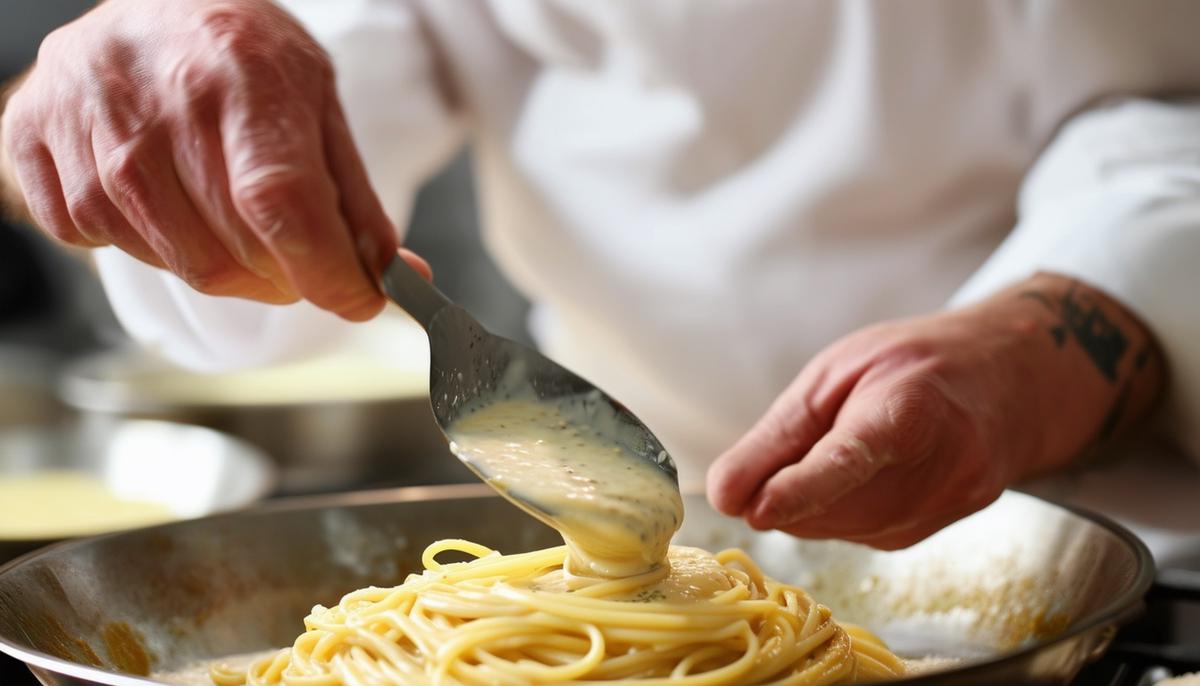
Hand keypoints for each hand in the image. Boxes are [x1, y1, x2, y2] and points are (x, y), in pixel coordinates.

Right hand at [0, 0, 426, 317]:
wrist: (153, 1)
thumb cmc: (243, 54)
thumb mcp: (319, 102)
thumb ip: (355, 198)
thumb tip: (399, 278)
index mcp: (243, 78)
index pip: (283, 206)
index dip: (327, 273)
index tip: (359, 300)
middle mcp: (158, 100)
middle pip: (233, 250)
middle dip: (285, 275)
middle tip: (299, 255)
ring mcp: (86, 123)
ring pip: (174, 260)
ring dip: (223, 264)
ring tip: (229, 213)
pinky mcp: (33, 143)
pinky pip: (100, 243)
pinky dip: (147, 242)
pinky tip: (163, 195)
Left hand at [707, 273, 1164, 548]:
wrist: (1010, 374)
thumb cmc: (912, 362)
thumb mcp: (834, 374)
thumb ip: (777, 437)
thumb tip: (724, 494)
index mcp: (910, 406)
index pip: (848, 459)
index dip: (798, 490)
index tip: (751, 510)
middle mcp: (943, 462)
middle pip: (838, 506)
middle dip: (785, 498)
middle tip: (764, 471)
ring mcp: (954, 499)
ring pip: (849, 530)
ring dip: (811, 510)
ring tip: (818, 459)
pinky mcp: (951, 522)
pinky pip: (872, 535)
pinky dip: (843, 514)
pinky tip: (851, 481)